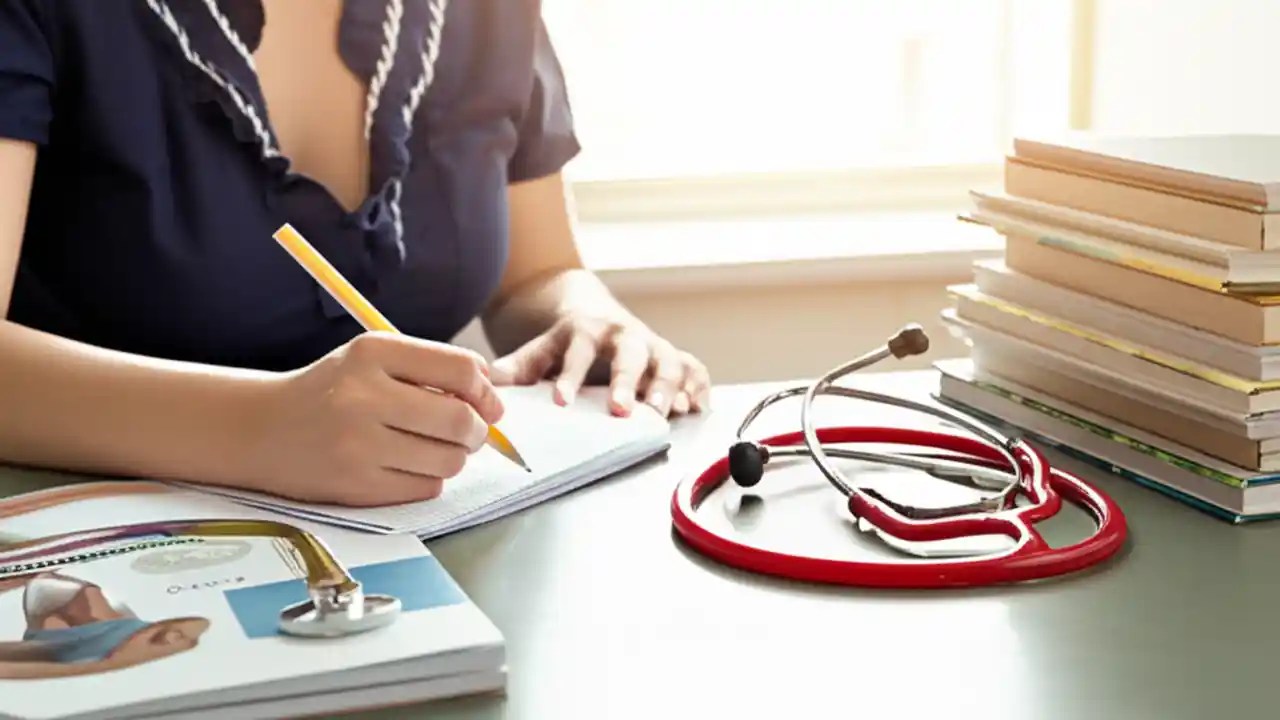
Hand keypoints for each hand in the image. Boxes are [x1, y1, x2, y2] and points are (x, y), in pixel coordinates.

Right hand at [244, 332, 503, 505]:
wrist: (260, 429)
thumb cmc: (332, 391)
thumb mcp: (372, 359)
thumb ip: (431, 369)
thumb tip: (493, 401)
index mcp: (373, 352)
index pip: (461, 369)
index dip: (486, 391)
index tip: (487, 403)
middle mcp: (364, 396)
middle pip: (462, 420)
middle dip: (478, 430)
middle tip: (471, 433)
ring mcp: (358, 445)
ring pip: (449, 460)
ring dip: (455, 457)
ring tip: (434, 448)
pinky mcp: (356, 486)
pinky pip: (426, 488)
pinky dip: (429, 479)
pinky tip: (407, 466)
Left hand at [488, 315, 709, 417]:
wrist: (597, 312)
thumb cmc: (569, 341)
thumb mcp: (542, 348)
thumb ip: (521, 366)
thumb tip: (492, 381)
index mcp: (587, 330)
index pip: (579, 352)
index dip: (571, 376)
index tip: (562, 402)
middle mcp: (625, 335)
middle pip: (631, 355)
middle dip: (628, 382)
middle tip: (622, 411)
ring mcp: (653, 345)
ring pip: (667, 361)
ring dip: (668, 387)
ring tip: (666, 414)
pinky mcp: (673, 357)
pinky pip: (693, 369)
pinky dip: (698, 387)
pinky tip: (695, 407)